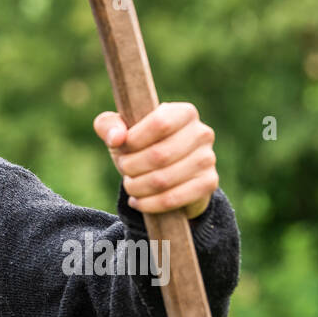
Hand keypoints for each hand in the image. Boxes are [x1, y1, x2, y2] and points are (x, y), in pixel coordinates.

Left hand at [93, 102, 217, 219]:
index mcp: (183, 112)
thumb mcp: (121, 132)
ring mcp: (208, 159)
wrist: (167, 174)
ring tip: (130, 185)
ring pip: (163, 180)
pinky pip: (173, 198)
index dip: (134, 139)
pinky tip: (138, 201)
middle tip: (124, 168)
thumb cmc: (141, 145)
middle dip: (132, 166)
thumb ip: (109, 125)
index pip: (159, 123)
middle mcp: (202, 133)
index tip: (121, 147)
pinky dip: (149, 203)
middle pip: (159, 155)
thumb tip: (116, 138)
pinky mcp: (208, 183)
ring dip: (137, 186)